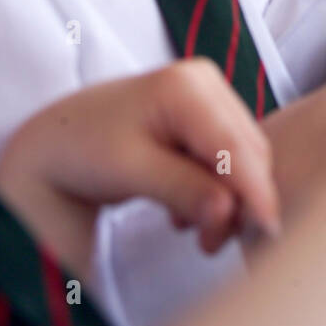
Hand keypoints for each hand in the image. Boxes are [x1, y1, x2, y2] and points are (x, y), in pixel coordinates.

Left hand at [0, 61, 279, 275]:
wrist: (58, 143)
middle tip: (211, 245)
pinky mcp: (206, 112)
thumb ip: (183, 189)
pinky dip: (217, 186)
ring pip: (242, 155)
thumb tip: (229, 213)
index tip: (268, 232)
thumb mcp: (132, 173)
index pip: (234, 145)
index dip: (255, 190)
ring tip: (196, 233)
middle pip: (246, 150)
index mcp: (187, 86)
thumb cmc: (86, 151)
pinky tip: (186, 210)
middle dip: (239, 200)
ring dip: (228, 198)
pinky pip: (229, 155)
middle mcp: (205, 81)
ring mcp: (207, 93)